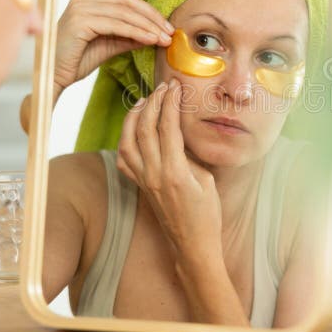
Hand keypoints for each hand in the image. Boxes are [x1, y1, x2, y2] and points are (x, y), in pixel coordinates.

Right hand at [53, 0, 174, 94]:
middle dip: (152, 14)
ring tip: (164, 38)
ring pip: (124, 11)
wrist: (57, 75)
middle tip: (169, 30)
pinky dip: (137, 32)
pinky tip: (150, 40)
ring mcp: (80, 8)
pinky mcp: (80, 23)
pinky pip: (116, 25)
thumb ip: (132, 34)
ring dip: (149, 25)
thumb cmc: (80, 58)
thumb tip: (158, 32)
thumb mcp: (112, 42)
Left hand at [116, 78, 222, 265]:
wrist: (193, 245)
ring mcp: (144, 181)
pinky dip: (125, 140)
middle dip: (154, 102)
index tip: (175, 87)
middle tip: (163, 87)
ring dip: (134, 117)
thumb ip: (190, 156)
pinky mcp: (140, 186)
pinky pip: (125, 159)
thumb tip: (180, 136)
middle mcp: (154, 174)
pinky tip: (133, 129)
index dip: (170, 103)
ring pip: (128, 140)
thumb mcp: (206, 180)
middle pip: (146, 128)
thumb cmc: (207, 215)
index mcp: (175, 171)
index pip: (168, 127)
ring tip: (144, 101)